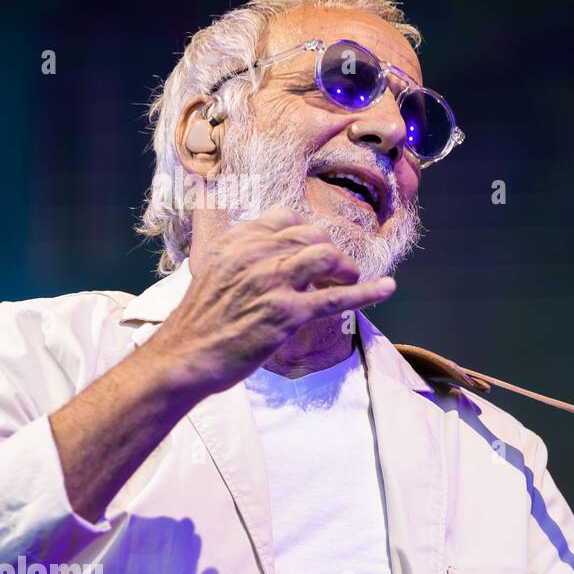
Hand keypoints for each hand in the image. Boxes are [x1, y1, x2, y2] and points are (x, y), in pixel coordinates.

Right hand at [146, 207, 394, 397]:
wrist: (184, 356)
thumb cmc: (201, 320)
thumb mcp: (214, 271)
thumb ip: (243, 255)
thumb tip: (274, 250)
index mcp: (237, 241)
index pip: (286, 218)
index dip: (308, 233)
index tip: (314, 249)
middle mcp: (255, 255)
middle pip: (313, 236)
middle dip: (331, 253)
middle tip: (336, 272)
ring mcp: (272, 282)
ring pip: (327, 257)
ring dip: (346, 268)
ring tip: (349, 281)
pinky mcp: (286, 313)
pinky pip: (336, 298)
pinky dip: (367, 292)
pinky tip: (388, 288)